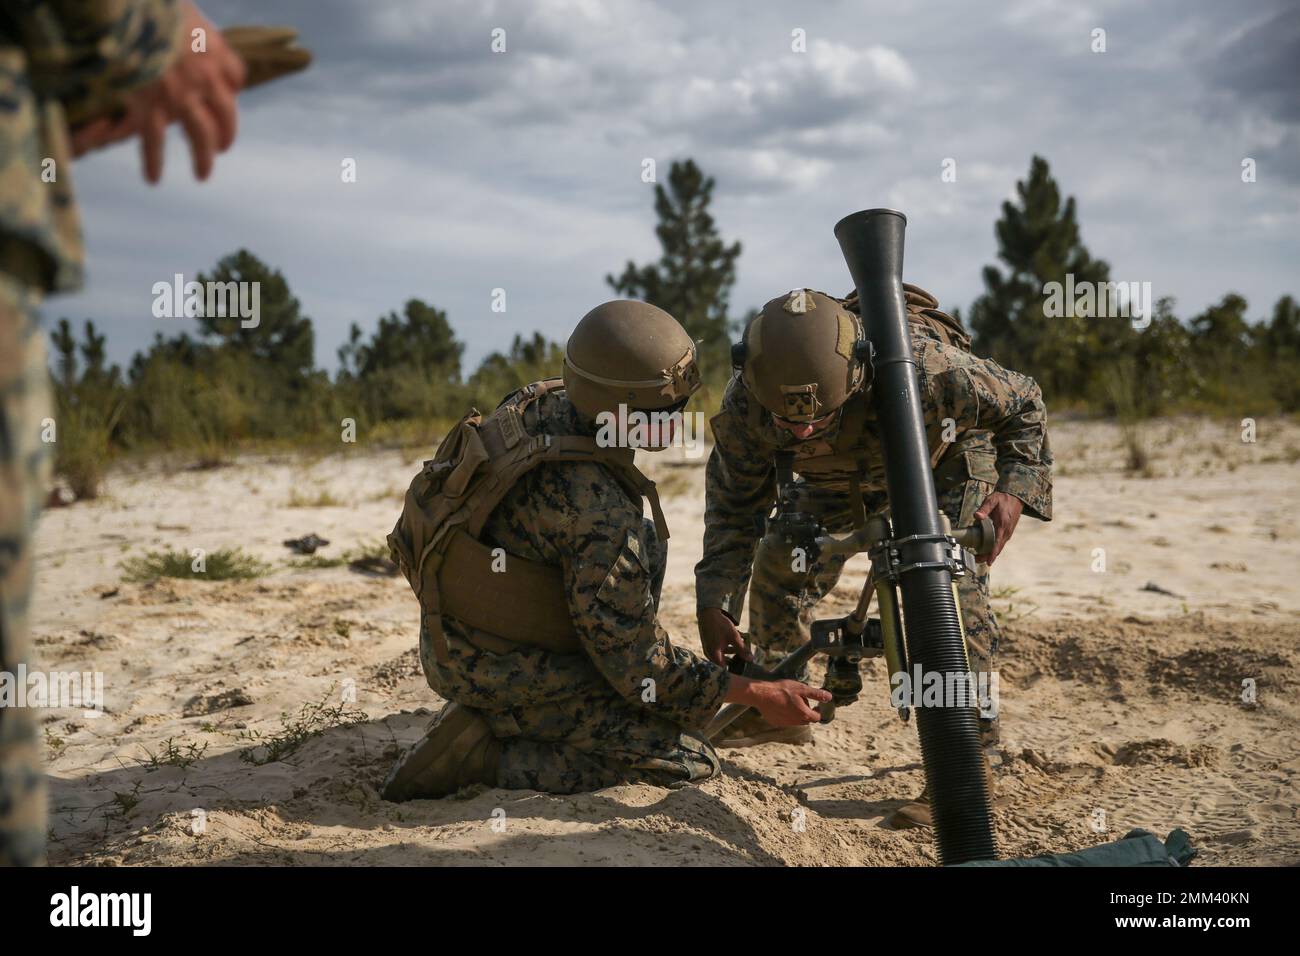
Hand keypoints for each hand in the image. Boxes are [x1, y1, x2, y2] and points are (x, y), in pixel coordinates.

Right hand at [79, 3, 245, 180]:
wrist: (129, 8)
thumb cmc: (153, 3)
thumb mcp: (185, 10)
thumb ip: (191, 28)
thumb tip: (187, 33)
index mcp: (217, 51)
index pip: (235, 76)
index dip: (230, 88)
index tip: (226, 94)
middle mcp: (207, 79)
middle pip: (226, 115)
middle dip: (225, 134)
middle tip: (222, 148)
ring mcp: (182, 96)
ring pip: (200, 136)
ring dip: (203, 159)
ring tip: (203, 175)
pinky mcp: (152, 106)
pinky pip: (154, 141)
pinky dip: (153, 162)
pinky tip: (153, 179)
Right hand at [698, 607, 749, 665]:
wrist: (708, 613)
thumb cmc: (720, 625)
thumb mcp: (734, 637)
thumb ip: (742, 649)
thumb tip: (750, 659)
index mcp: (714, 655)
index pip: (725, 670)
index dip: (735, 669)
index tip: (744, 667)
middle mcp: (709, 654)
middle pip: (724, 662)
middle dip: (735, 658)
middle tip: (745, 655)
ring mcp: (708, 649)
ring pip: (722, 655)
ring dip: (732, 651)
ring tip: (741, 643)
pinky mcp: (708, 644)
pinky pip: (718, 650)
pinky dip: (726, 647)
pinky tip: (733, 640)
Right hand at [746, 679, 830, 726]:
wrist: (762, 695)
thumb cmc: (782, 690)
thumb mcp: (801, 689)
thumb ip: (816, 694)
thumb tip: (829, 697)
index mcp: (804, 714)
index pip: (817, 717)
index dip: (818, 711)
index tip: (816, 705)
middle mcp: (796, 722)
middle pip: (806, 720)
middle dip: (807, 712)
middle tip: (802, 701)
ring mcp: (785, 723)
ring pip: (796, 721)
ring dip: (797, 714)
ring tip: (791, 702)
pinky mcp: (776, 723)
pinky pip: (785, 721)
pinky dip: (786, 715)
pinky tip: (781, 706)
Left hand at [973, 491, 1023, 564]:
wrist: (1015, 496)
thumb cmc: (1002, 498)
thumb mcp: (992, 500)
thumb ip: (984, 508)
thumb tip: (977, 516)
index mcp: (1003, 525)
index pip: (997, 543)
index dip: (992, 554)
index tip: (988, 562)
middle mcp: (1007, 531)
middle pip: (998, 548)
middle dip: (988, 556)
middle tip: (976, 560)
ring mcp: (1008, 532)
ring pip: (1000, 546)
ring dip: (990, 553)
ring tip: (979, 556)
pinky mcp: (1008, 531)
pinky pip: (1001, 542)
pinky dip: (994, 547)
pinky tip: (986, 548)